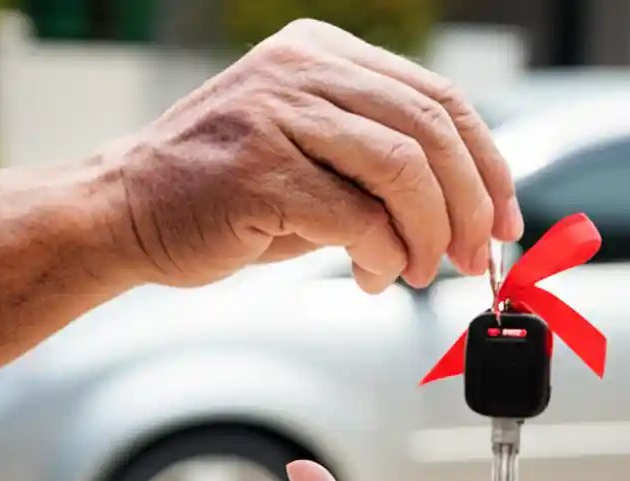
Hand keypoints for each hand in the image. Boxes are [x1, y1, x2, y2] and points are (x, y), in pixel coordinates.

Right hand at [105, 19, 521, 289]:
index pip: (439, 97)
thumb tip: (475, 214)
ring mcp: (277, 111)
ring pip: (404, 168)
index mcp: (322, 54)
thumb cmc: (226, 193)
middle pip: (433, 128)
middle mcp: (302, 68)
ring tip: (420, 272)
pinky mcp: (258, 167)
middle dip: (471, 204)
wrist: (124, 212)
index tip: (506, 218)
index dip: (487, 163)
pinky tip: (377, 276)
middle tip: (476, 258)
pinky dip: (385, 255)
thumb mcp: (314, 156)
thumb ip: (385, 166)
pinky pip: (358, 216)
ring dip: (431, 234)